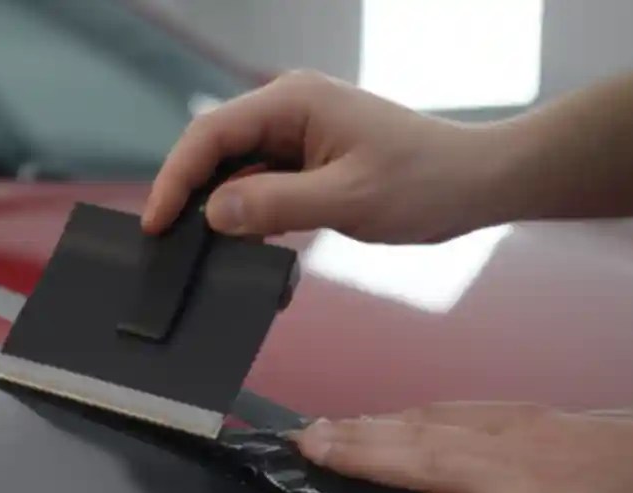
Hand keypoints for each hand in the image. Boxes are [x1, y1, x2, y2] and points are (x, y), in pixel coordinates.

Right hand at [142, 70, 516, 242]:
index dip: (176, 178)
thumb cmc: (425, 182)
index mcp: (294, 101)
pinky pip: (259, 183)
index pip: (211, 134)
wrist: (476, 183)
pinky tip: (238, 246)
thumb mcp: (347, 199)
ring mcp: (298, 134)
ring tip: (194, 251)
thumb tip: (213, 213)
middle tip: (166, 244)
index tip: (156, 223)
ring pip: (233, 168)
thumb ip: (276, 205)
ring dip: (215, 207)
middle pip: (214, 148)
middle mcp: (289, 109)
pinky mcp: (307, 160)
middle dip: (187, 193)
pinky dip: (244, 213)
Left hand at [295, 402, 632, 492]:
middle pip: (415, 431)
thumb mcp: (609, 441)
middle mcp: (516, 439)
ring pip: (421, 460)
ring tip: (312, 454)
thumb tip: (552, 456)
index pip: (439, 416)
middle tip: (301, 435)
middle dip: (352, 433)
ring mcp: (522, 476)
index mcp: (531, 424)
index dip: (384, 420)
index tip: (344, 421)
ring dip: (360, 458)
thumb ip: (564, 446)